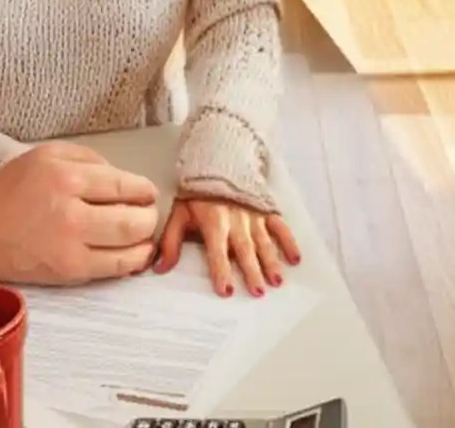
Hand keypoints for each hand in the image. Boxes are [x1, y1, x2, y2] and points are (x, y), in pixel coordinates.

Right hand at [0, 142, 159, 284]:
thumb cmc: (13, 190)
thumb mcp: (49, 155)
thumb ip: (91, 159)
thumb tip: (127, 180)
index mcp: (66, 178)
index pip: (126, 186)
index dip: (145, 190)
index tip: (147, 193)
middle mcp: (70, 213)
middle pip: (135, 219)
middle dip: (150, 216)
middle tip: (147, 212)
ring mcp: (70, 247)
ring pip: (131, 246)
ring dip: (146, 239)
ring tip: (142, 233)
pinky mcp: (69, 272)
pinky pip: (116, 268)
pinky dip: (133, 261)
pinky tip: (134, 252)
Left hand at [152, 187, 300, 297]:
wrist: (218, 162)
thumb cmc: (197, 193)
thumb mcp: (179, 214)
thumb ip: (170, 242)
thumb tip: (160, 268)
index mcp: (214, 223)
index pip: (218, 252)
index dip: (221, 271)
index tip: (226, 291)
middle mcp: (237, 221)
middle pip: (245, 251)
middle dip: (252, 272)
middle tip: (258, 292)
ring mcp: (254, 217)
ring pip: (264, 243)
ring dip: (271, 262)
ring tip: (276, 281)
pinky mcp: (266, 211)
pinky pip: (280, 228)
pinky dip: (289, 242)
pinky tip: (295, 259)